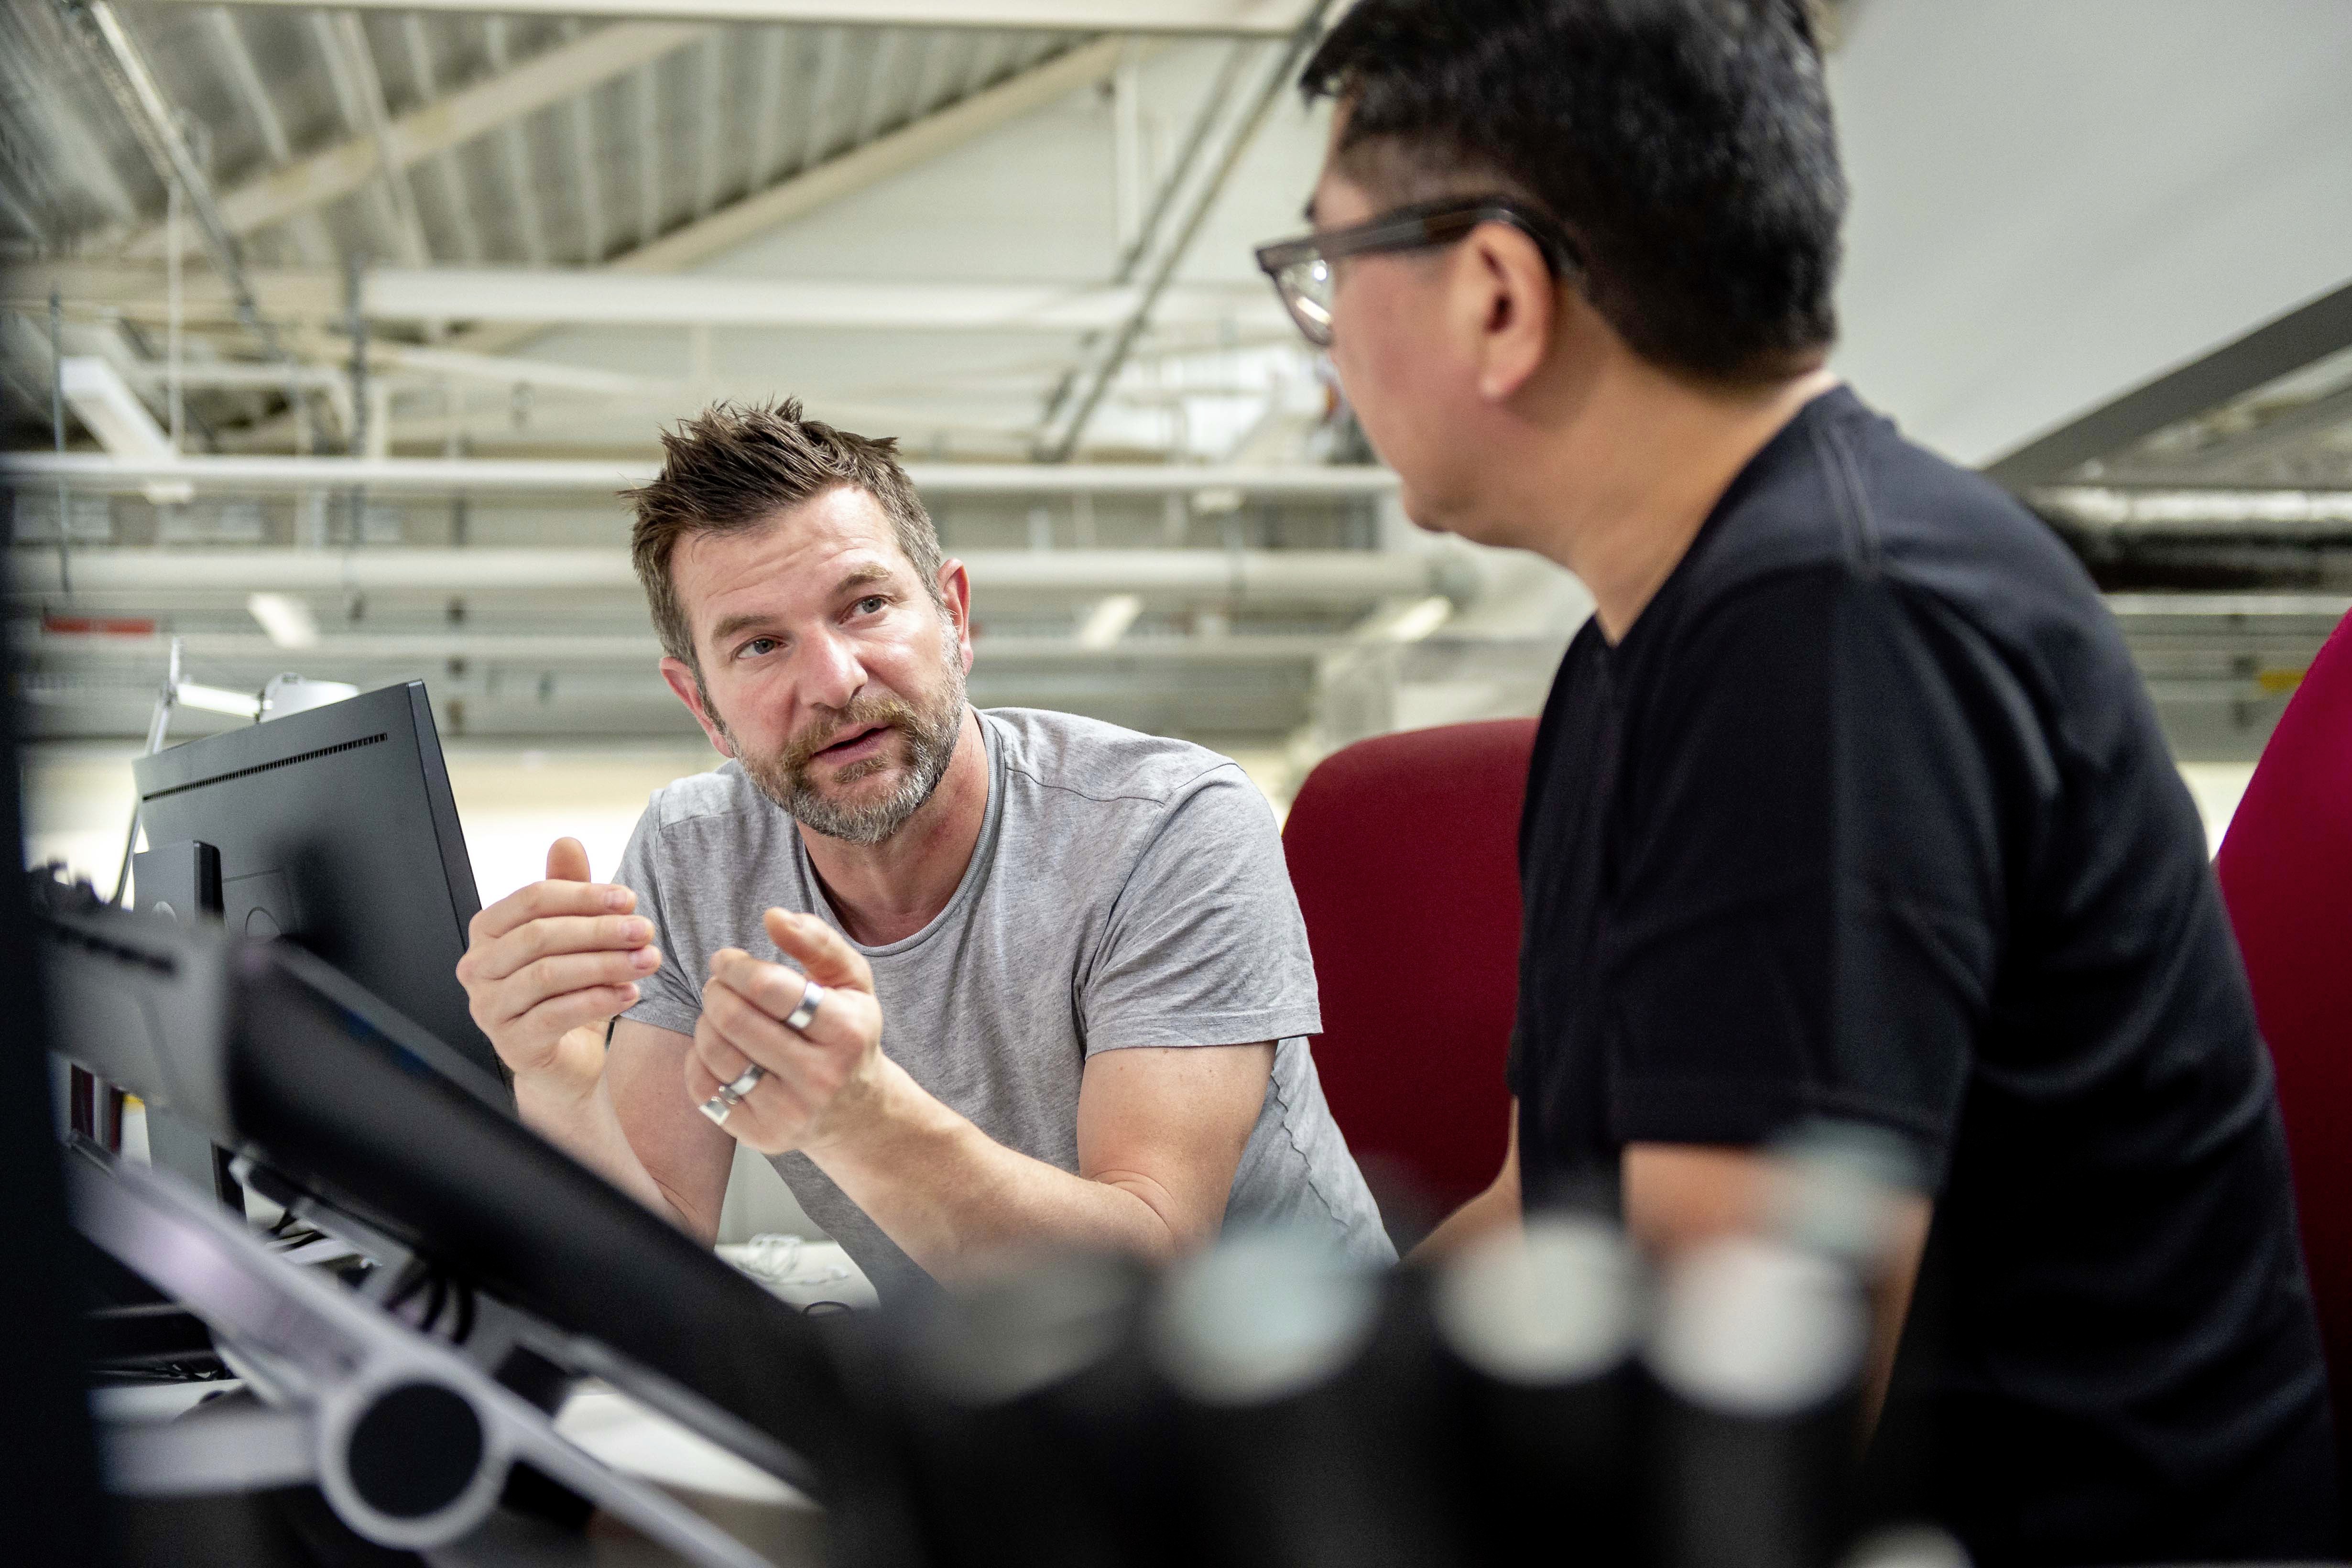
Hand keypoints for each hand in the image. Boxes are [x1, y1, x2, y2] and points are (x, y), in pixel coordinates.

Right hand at [456, 837, 661, 1089]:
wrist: (564, 1059)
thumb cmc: (567, 989)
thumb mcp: (572, 935)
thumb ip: (569, 890)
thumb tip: (567, 841)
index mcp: (488, 931)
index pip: (531, 898)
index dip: (583, 895)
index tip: (629, 898)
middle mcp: (478, 968)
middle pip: (540, 935)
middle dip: (599, 930)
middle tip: (646, 930)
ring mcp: (489, 1009)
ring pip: (548, 974)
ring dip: (605, 964)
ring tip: (648, 960)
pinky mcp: (512, 1044)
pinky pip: (556, 1014)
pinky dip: (599, 1000)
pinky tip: (631, 993)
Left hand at [686, 908, 886, 1156]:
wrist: (858, 1111)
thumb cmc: (849, 1034)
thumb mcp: (851, 982)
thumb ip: (818, 942)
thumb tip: (774, 915)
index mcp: (845, 1031)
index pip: (769, 988)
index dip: (735, 966)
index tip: (726, 960)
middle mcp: (820, 1076)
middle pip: (735, 1019)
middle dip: (716, 991)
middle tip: (718, 984)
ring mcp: (789, 1111)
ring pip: (716, 1053)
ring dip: (705, 1021)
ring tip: (717, 1013)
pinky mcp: (761, 1136)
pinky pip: (704, 1089)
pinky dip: (698, 1060)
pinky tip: (716, 1048)